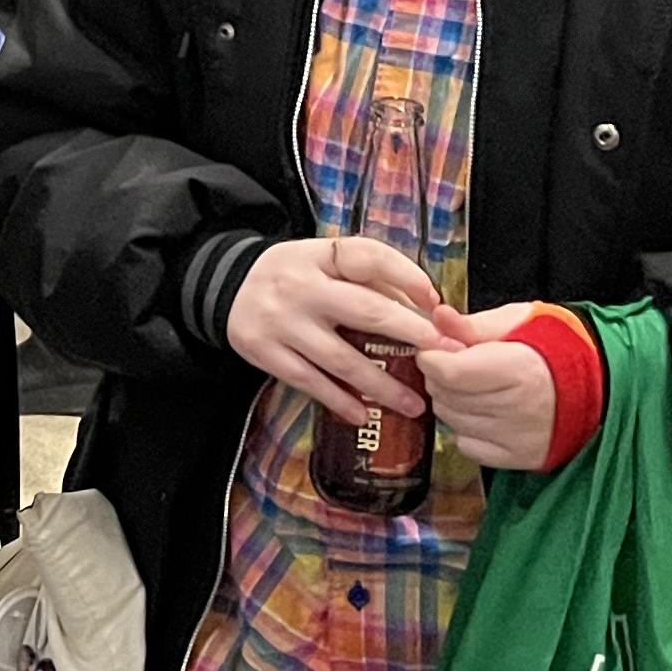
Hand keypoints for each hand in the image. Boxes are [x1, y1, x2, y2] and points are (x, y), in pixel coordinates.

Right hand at [225, 237, 452, 420]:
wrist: (227, 285)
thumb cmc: (294, 275)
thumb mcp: (323, 259)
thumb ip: (367, 275)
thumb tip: (423, 307)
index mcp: (319, 256)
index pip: (369, 257)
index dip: (408, 277)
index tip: (437, 304)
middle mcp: (300, 286)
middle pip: (366, 311)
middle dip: (411, 336)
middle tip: (445, 358)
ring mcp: (280, 321)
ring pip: (341, 358)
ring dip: (382, 385)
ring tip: (414, 405)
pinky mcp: (264, 351)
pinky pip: (309, 381)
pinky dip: (338, 400)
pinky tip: (362, 414)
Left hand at [420, 302, 560, 469]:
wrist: (602, 383)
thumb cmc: (558, 346)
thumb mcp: (519, 322)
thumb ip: (474, 324)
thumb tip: (438, 317)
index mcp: (519, 369)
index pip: (451, 372)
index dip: (431, 359)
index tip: (433, 350)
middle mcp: (519, 409)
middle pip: (447, 397)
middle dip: (439, 378)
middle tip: (454, 365)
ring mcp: (520, 438)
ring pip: (453, 422)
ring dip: (451, 402)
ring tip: (472, 387)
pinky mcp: (521, 459)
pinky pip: (468, 447)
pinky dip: (467, 430)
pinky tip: (485, 412)